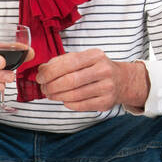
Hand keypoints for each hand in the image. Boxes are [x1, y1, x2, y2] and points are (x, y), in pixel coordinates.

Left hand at [33, 48, 148, 112]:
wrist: (122, 80)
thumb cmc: (95, 68)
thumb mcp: (83, 59)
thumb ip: (62, 62)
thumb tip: (42, 70)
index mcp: (95, 55)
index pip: (68, 63)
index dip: (49, 72)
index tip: (39, 77)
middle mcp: (103, 70)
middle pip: (70, 81)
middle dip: (51, 86)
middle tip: (44, 88)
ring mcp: (107, 87)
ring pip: (74, 95)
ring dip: (57, 96)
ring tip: (51, 94)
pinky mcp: (106, 102)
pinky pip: (80, 106)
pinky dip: (68, 104)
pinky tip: (65, 100)